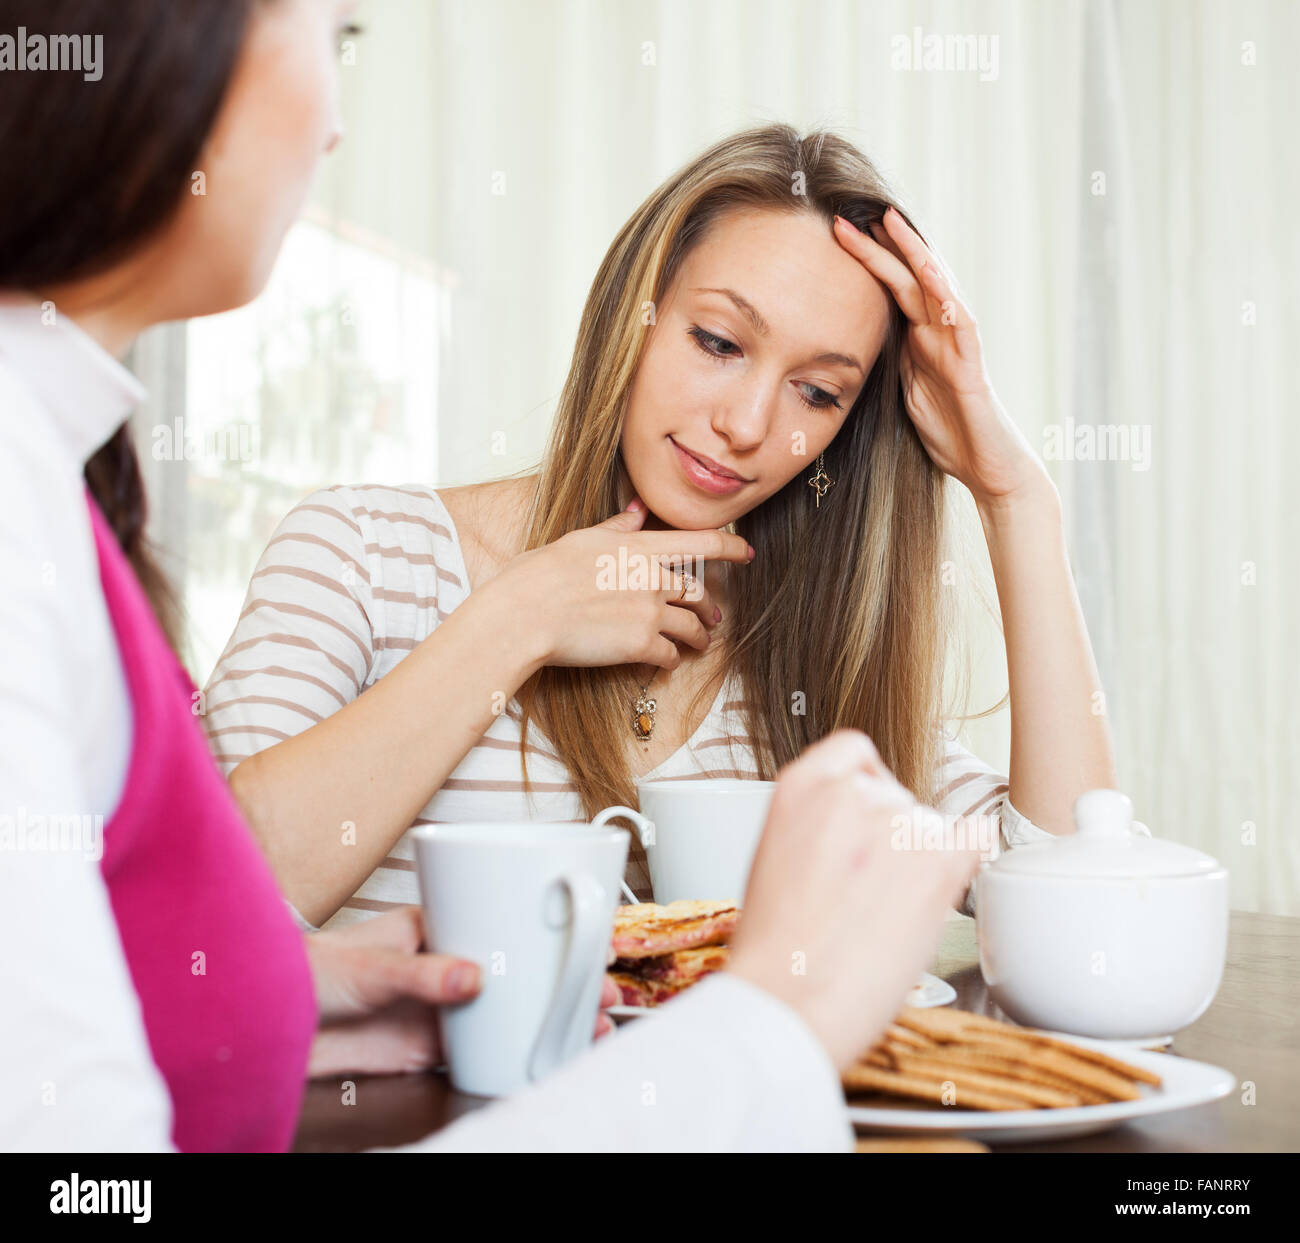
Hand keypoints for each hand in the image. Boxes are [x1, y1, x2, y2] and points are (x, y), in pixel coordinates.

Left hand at [305, 907, 619, 1076]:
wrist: (264, 1024)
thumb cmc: (303, 971)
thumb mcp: (368, 967)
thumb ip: (422, 975)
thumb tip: (472, 980)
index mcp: (432, 926)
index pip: (501, 920)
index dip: (546, 930)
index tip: (584, 937)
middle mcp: (440, 964)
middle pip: (515, 969)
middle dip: (561, 980)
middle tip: (604, 991)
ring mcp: (435, 1006)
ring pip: (505, 1010)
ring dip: (546, 1018)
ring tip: (588, 1028)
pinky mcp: (424, 1045)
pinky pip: (478, 1049)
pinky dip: (510, 1053)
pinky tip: (539, 1056)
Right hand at [489, 499, 752, 671]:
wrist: (525, 613)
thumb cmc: (542, 574)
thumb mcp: (581, 540)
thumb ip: (617, 528)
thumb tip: (636, 510)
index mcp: (639, 548)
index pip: (700, 543)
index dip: (730, 548)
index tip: (747, 552)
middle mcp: (652, 578)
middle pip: (698, 592)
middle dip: (709, 606)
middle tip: (713, 615)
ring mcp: (649, 612)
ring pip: (692, 627)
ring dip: (699, 637)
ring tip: (700, 644)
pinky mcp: (641, 645)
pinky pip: (670, 654)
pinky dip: (671, 659)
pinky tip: (664, 662)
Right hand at [726, 731, 981, 1071]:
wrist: (786, 1001)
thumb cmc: (775, 952)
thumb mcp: (774, 858)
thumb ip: (815, 829)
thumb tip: (852, 839)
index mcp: (801, 786)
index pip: (854, 753)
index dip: (870, 784)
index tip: (871, 816)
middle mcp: (852, 791)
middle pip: (897, 800)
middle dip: (893, 844)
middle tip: (871, 897)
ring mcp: (898, 820)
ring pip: (932, 831)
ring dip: (921, 867)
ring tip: (885, 919)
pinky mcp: (939, 857)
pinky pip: (976, 838)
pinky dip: (967, 864)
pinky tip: (940, 894)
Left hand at [832, 210, 1049, 506]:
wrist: (988, 468)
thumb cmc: (952, 435)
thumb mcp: (907, 395)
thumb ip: (892, 366)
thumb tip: (863, 346)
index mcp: (920, 342)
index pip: (891, 292)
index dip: (867, 265)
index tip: (837, 236)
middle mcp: (940, 335)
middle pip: (907, 281)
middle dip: (880, 247)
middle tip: (848, 214)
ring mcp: (957, 347)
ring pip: (935, 289)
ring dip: (913, 254)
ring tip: (889, 221)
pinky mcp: (972, 366)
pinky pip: (960, 322)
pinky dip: (945, 294)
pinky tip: (929, 269)